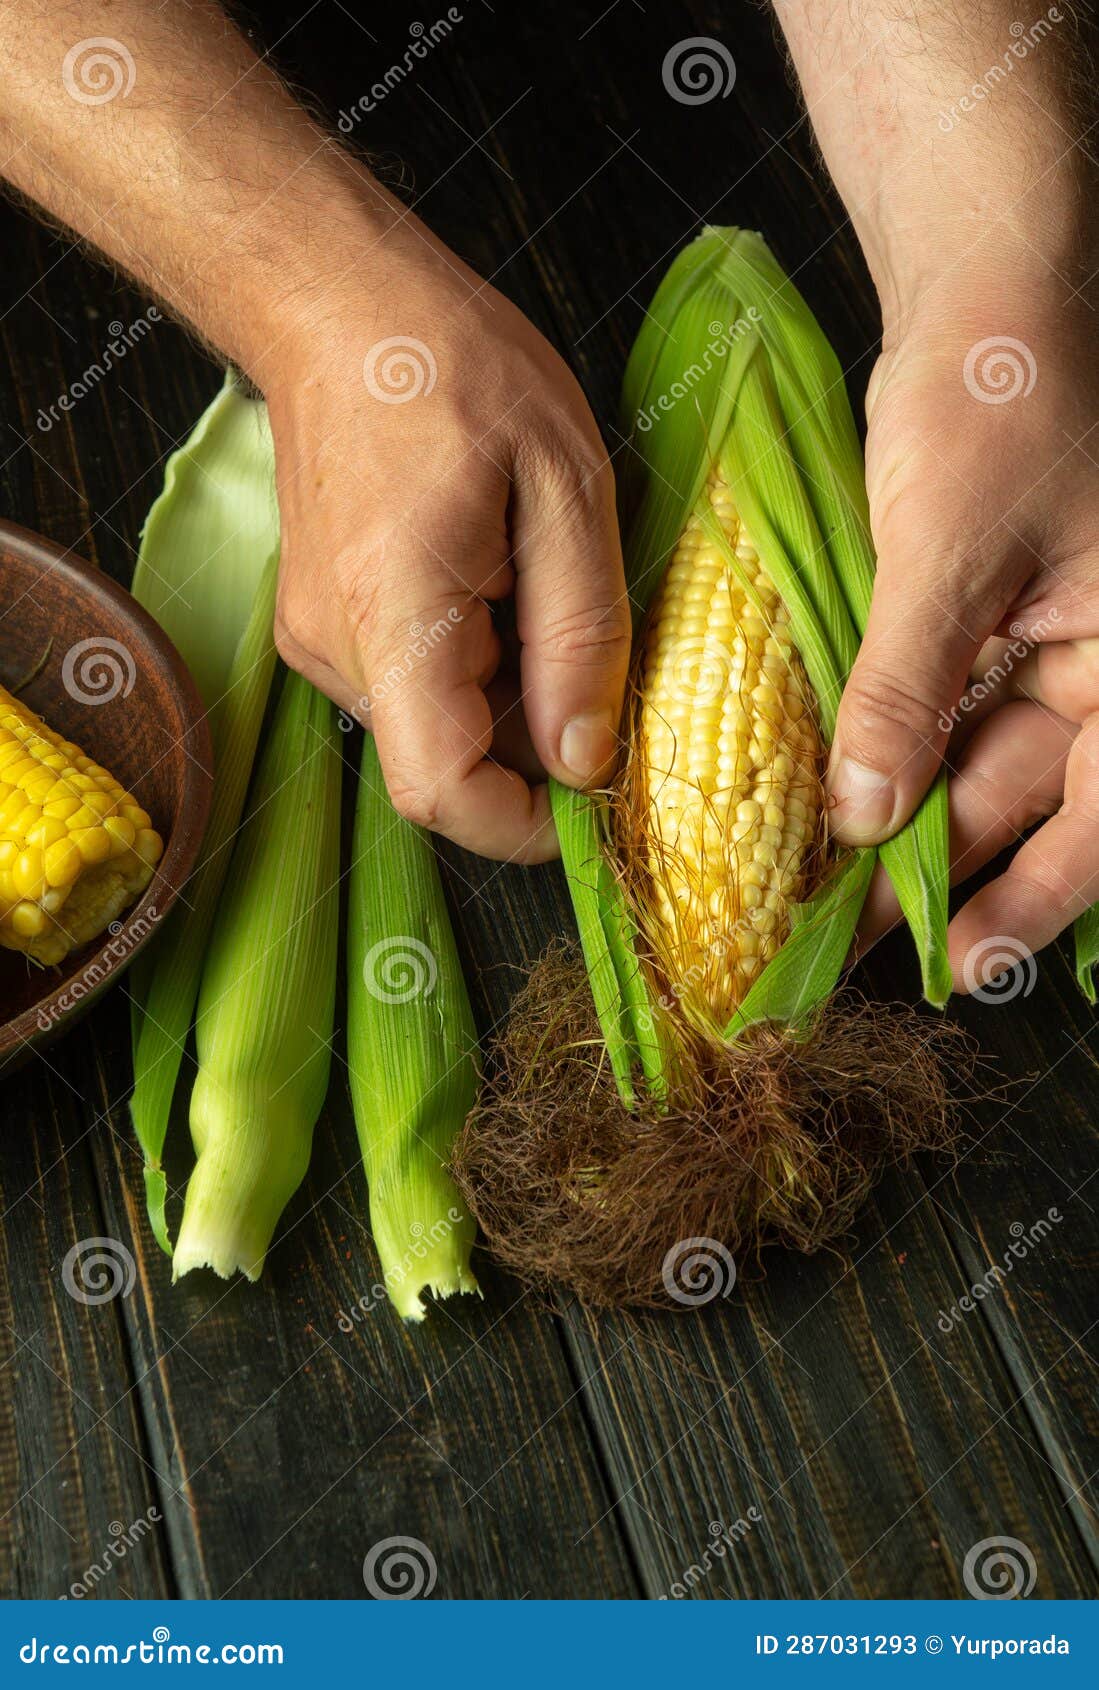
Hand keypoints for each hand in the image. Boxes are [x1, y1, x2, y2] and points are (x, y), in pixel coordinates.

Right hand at [264, 207, 629, 861]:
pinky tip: (500, 582)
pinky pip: (414, 686)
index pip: (443, 791)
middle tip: (596, 653)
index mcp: (394, 616)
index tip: (599, 798)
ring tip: (538, 586)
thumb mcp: (565, 486)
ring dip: (510, 697)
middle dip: (537, 743)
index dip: (527, 826)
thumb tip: (587, 759)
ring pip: (435, 728)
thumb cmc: (454, 369)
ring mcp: (321, 640)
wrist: (339, 307)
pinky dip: (476, 665)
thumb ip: (582, 634)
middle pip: (447, 766)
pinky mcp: (325, 626)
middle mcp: (336, 648)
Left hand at [772, 0, 1097, 988]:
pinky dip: (897, 745)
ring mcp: (1047, 635)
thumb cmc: (1002, 394)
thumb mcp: (951, 553)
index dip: (1035, 902)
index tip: (960, 965)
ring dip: (908, 816)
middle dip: (945, 868)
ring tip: (828, 885)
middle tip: (855, 937)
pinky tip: (837, 795)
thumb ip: (911, 690)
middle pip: (1029, 797)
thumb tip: (871, 816)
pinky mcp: (986, 610)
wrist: (986, 280)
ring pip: (979, 758)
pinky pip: (946, 700)